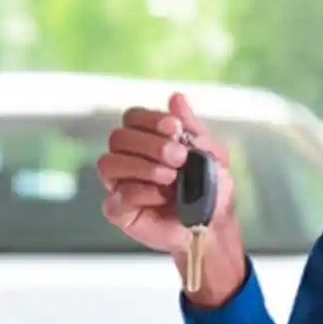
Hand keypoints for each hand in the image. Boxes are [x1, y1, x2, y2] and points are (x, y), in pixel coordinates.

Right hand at [98, 93, 246, 306]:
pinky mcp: (119, 211)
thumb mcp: (211, 153)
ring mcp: (119, 185)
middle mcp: (127, 158)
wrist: (213, 225)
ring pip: (108, 164)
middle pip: (118, 137)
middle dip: (150, 144)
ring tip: (170, 177)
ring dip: (142, 166)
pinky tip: (161, 196)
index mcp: (146, 139)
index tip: (175, 128)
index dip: (150, 119)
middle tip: (178, 157)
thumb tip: (176, 98)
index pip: (132, 117)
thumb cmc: (210, 187)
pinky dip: (139, 192)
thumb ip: (193, 128)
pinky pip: (115, 198)